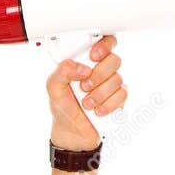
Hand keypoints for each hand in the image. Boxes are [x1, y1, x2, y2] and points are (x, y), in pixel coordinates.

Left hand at [46, 34, 126, 150]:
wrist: (71, 133)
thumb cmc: (63, 107)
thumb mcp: (53, 87)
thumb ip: (62, 71)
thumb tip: (83, 68)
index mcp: (86, 62)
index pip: (104, 42)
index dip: (104, 45)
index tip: (93, 56)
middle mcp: (101, 70)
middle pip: (114, 60)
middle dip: (99, 75)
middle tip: (84, 87)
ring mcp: (111, 85)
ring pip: (117, 79)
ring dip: (99, 94)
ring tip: (87, 104)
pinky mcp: (118, 100)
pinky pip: (122, 95)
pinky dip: (107, 105)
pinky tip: (97, 111)